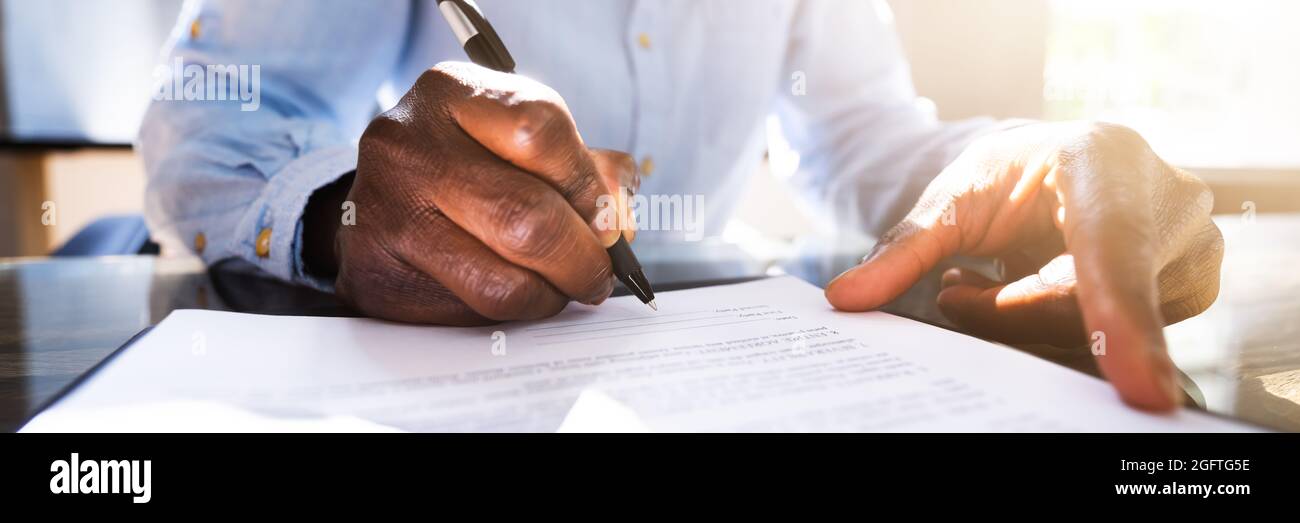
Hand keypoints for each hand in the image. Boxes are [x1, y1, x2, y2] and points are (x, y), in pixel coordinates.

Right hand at [304, 62, 637, 324]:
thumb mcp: (519, 141)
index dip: (589, 187)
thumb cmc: (466, 166)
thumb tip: (618, 213)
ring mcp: (384, 212)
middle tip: (598, 272)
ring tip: (560, 286)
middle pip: (525, 217)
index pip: (540, 130)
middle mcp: (407, 146)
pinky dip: (510, 313)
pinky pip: (470, 314)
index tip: (608, 220)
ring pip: (501, 282)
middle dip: (582, 258)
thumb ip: (583, 166)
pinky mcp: (375, 276)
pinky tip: (515, 295)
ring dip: (551, 295)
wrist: (377, 203)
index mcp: (451, 93)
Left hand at [825, 122, 1223, 410]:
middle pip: (1083, 303)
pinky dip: (1067, 323)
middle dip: (1009, 309)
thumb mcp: (951, 199)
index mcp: (1103, 157)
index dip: (1120, 316)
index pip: (1111, 246)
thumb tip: (846, 298)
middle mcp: (1165, 199)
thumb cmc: (1010, 178)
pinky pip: (1117, 334)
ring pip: (1097, 327)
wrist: (1058, 164)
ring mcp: (1190, 248)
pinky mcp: (1191, 288)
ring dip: (1031, 317)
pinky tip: (1037, 288)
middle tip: (959, 290)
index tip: (1137, 388)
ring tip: (995, 279)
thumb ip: (902, 249)